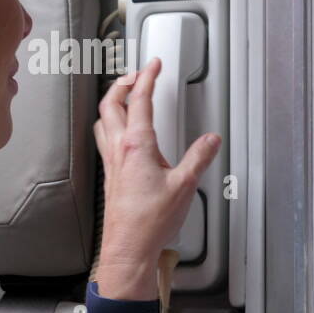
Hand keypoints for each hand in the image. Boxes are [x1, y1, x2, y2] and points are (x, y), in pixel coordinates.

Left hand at [93, 57, 220, 267]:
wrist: (128, 247)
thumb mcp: (185, 186)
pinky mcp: (110, 175)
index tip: (154, 65)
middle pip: (111, 103)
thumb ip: (199, 158)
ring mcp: (111, 162)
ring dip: (112, 102)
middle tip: (137, 74)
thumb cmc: (149, 222)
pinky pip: (104, 139)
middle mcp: (118, 150)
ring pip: (103, 120)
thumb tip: (210, 140)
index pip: (139, 100)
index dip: (147, 77)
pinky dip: (111, 124)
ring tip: (125, 95)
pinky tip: (122, 132)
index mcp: (136, 146)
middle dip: (123, 83)